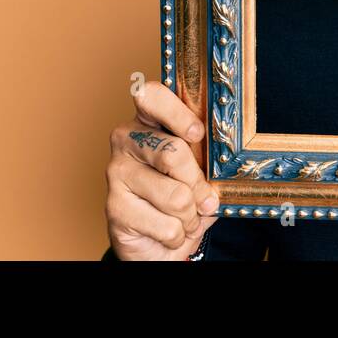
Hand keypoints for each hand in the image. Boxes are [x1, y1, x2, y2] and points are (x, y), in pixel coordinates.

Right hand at [105, 80, 220, 259]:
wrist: (156, 242)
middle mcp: (126, 139)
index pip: (151, 96)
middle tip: (206, 200)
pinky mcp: (114, 208)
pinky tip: (170, 232)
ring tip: (186, 218)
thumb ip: (207, 159)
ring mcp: (116, 172)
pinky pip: (167, 225)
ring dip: (191, 216)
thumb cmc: (181, 195)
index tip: (197, 134)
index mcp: (149, 119)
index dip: (177, 114)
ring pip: (176, 196)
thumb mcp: (199, 171)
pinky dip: (178, 235)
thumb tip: (224, 164)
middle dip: (199, 185)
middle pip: (174, 153)